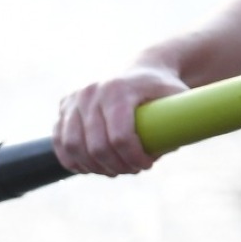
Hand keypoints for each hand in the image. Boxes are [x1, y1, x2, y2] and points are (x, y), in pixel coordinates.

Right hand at [53, 64, 187, 175]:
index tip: (147, 164)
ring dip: (94, 166)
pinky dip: (71, 160)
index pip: (120, 136)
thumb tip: (171, 145)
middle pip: (96, 146)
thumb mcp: (180, 101)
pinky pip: (60, 142)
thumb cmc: (163, 91)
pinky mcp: (64, 106)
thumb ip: (180, 122)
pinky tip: (88, 167)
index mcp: (119, 89)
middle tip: (133, 169)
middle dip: (116, 165)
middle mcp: (91, 91)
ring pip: (73, 147)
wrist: (142, 71)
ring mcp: (74, 98)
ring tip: (113, 170)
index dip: (133, 158)